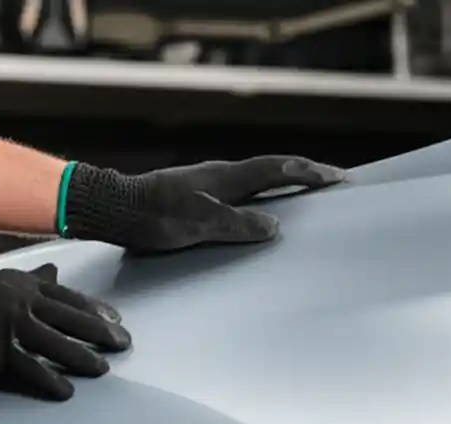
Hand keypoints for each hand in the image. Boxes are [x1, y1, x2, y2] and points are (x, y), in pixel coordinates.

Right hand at [0, 264, 130, 400]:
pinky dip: (50, 380)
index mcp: (23, 284)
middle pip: (71, 319)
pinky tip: (67, 391)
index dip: (96, 309)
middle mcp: (21, 303)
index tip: (117, 319)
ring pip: (57, 343)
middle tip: (123, 344)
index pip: (69, 297)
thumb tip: (55, 272)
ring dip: (83, 358)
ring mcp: (10, 327)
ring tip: (102, 369)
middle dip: (101, 332)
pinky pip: (31, 368)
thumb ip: (30, 280)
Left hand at [60, 155, 345, 252]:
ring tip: (309, 194)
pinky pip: (243, 193)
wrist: (113, 209)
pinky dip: (265, 196)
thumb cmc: (151, 217)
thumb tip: (274, 227)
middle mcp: (220, 176)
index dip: (309, 173)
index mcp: (225, 178)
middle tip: (333, 181)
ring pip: (258, 180)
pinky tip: (264, 210)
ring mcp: (209, 185)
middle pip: (273, 170)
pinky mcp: (199, 196)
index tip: (338, 178)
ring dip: (286, 184)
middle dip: (305, 175)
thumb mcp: (196, 224)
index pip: (277, 169)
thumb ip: (236, 224)